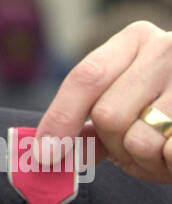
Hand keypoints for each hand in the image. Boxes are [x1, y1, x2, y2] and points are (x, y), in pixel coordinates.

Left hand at [36, 21, 171, 184]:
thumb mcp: (134, 101)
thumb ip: (92, 121)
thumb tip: (46, 152)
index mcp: (137, 38)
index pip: (86, 77)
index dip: (60, 119)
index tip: (44, 156)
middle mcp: (166, 46)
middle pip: (108, 115)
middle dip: (118, 146)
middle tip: (142, 150)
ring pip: (140, 140)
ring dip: (150, 162)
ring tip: (168, 150)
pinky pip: (171, 153)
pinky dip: (171, 165)